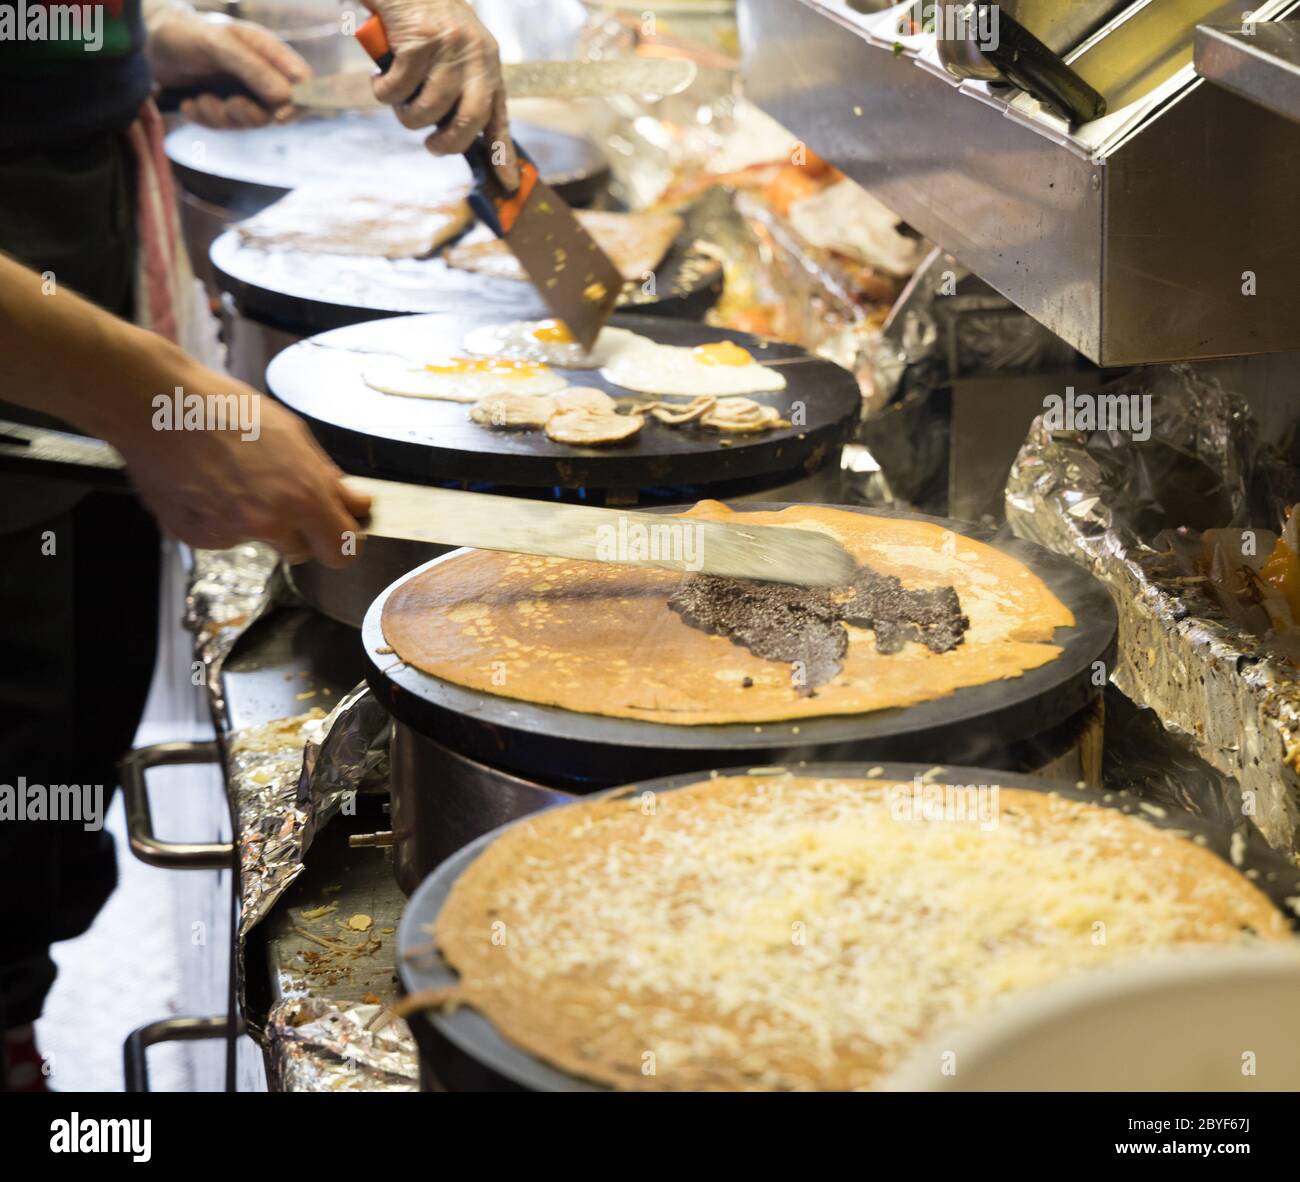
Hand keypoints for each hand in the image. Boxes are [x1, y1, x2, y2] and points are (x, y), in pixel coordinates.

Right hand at [110, 373, 370, 567]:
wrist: (154, 404)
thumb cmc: (223, 409)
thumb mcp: (291, 433)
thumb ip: (326, 479)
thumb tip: (357, 505)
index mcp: (302, 496)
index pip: (343, 551)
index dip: (344, 541)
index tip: (340, 529)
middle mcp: (268, 523)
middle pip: (304, 553)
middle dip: (302, 533)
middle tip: (284, 500)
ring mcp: (229, 534)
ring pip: (262, 541)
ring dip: (258, 523)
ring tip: (233, 478)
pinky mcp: (196, 537)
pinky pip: (223, 537)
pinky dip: (219, 518)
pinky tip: (205, 483)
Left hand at [148, 11, 310, 128]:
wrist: (148, 42)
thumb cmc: (185, 33)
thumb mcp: (218, 46)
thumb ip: (253, 69)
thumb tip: (286, 97)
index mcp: (268, 51)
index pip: (304, 82)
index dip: (299, 102)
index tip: (277, 115)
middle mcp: (261, 74)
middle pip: (279, 112)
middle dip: (250, 115)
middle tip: (229, 105)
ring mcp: (242, 92)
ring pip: (250, 123)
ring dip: (222, 117)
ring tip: (200, 99)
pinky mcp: (222, 107)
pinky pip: (225, 128)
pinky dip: (206, 120)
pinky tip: (190, 103)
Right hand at [362, 0, 517, 187]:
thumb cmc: (420, 17)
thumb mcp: (452, 48)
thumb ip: (458, 83)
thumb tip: (453, 131)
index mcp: (487, 60)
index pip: (498, 114)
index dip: (501, 152)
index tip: (508, 183)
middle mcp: (475, 54)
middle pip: (470, 120)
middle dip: (447, 143)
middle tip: (432, 147)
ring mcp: (449, 48)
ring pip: (429, 110)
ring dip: (407, 116)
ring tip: (398, 102)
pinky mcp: (418, 42)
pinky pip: (398, 90)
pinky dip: (383, 92)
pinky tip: (379, 78)